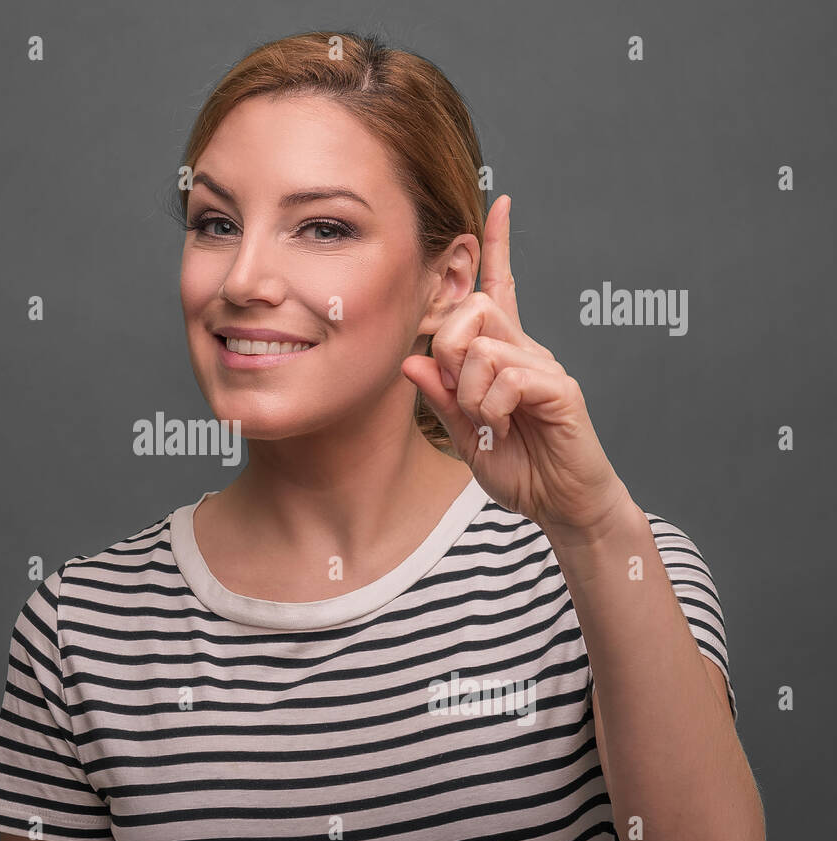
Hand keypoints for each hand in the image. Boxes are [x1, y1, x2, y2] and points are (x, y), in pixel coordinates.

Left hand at [401, 194, 631, 538]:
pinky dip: (494, 405)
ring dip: (472, 394)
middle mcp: (526, 350)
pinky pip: (509, 377)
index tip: (501, 202)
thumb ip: (441, 398)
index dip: (499, 247)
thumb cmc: (519, 467)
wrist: (561, 504)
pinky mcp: (560, 389)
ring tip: (490, 423)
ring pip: (485, 349)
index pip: (500, 289)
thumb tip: (413, 360)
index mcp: (503, 355)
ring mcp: (545, 367)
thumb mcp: (464, 434)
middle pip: (473, 311)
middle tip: (461, 395)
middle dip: (449, 350)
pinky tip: (505, 425)